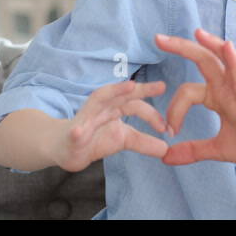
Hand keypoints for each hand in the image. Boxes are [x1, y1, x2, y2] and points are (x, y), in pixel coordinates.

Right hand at [52, 79, 170, 172]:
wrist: (66, 148)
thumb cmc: (96, 138)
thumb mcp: (123, 140)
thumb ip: (144, 142)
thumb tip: (167, 149)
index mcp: (115, 107)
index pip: (136, 105)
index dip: (152, 114)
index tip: (168, 127)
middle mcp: (102, 107)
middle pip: (122, 94)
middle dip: (140, 89)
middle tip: (161, 86)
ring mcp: (86, 118)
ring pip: (98, 102)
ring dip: (113, 92)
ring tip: (129, 87)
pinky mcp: (73, 134)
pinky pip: (75, 131)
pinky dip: (77, 131)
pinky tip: (79, 132)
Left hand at [154, 29, 235, 167]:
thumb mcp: (219, 149)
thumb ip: (194, 150)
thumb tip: (165, 157)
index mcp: (219, 98)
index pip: (188, 92)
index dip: (173, 110)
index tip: (170, 132)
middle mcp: (228, 89)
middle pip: (203, 61)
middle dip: (181, 47)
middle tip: (157, 38)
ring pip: (222, 62)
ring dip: (209, 45)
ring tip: (196, 32)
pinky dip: (234, 63)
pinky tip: (228, 48)